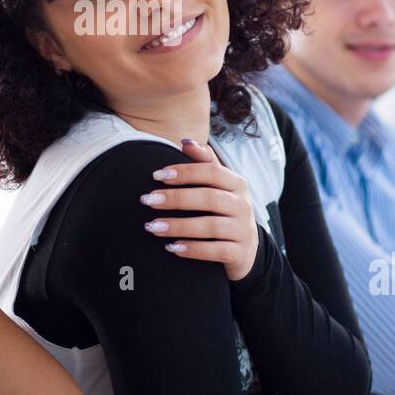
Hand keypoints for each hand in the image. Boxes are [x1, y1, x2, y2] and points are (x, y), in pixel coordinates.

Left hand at [141, 137, 260, 281]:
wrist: (246, 248)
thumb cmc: (224, 209)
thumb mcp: (220, 185)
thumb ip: (204, 163)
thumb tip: (185, 141)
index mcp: (237, 183)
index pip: (211, 172)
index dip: (185, 172)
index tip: (156, 175)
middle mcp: (243, 205)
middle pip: (209, 198)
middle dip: (176, 198)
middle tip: (148, 200)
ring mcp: (243, 230)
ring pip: (210, 226)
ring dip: (178, 226)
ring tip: (152, 226)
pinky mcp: (239, 253)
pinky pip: (216, 251)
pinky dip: (193, 249)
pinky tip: (171, 248)